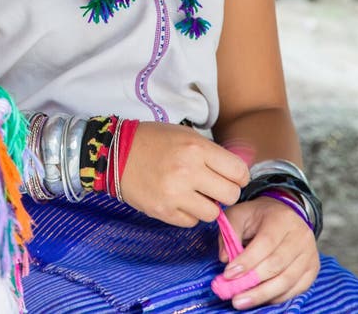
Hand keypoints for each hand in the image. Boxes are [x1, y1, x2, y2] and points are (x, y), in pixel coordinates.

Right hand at [121, 122, 248, 226]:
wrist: (116, 153)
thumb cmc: (154, 141)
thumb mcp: (186, 135)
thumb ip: (213, 153)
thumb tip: (240, 172)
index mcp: (196, 148)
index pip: (238, 172)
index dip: (238, 176)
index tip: (230, 176)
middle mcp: (189, 171)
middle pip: (231, 195)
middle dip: (225, 192)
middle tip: (213, 186)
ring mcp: (175, 194)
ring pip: (213, 213)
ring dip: (207, 205)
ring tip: (193, 193)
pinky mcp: (164, 211)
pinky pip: (192, 222)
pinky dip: (189, 214)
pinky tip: (178, 199)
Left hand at [218, 197, 319, 308]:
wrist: (286, 214)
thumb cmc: (260, 216)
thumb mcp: (241, 213)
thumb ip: (230, 231)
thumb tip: (225, 258)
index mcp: (281, 219)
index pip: (265, 243)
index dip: (247, 261)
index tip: (228, 274)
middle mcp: (300, 236)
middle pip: (277, 265)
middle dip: (254, 283)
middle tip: (234, 296)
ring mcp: (309, 254)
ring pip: (287, 280)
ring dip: (263, 294)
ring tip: (243, 301)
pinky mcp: (313, 268)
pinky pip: (296, 289)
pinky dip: (277, 297)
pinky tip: (261, 298)